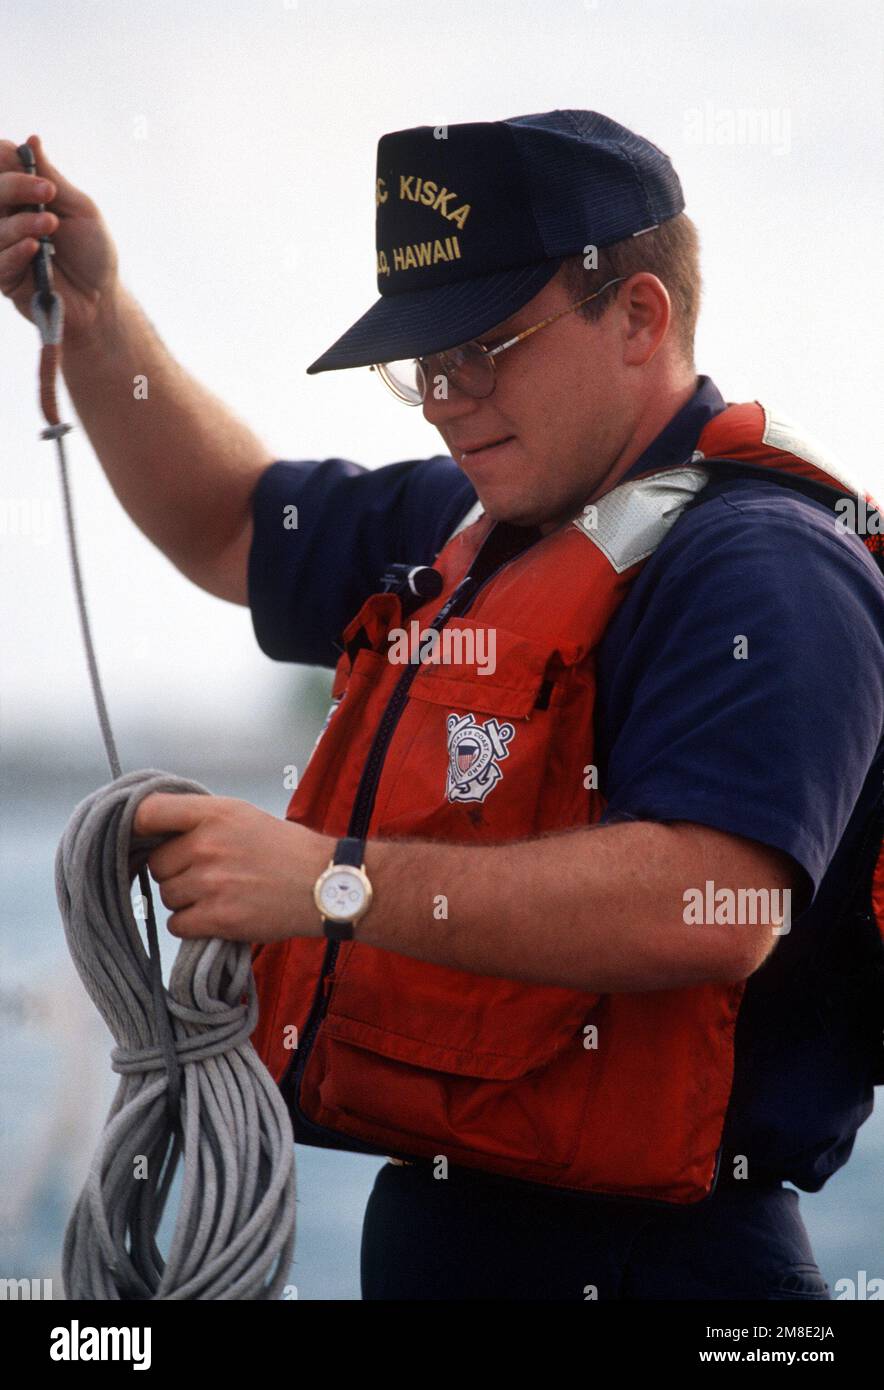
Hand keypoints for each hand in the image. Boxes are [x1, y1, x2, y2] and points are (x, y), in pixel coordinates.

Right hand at [0, 133, 118, 337]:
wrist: (102, 300)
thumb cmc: (93, 254)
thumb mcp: (80, 210)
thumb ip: (52, 178)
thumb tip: (32, 140)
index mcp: (23, 198)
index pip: (0, 168)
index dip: (4, 160)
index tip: (17, 155)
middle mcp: (8, 219)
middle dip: (15, 186)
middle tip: (47, 192)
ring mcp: (4, 248)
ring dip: (22, 222)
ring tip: (50, 225)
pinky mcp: (5, 278)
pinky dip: (15, 251)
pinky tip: (34, 247)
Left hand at [132, 793, 334, 942]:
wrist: (324, 885)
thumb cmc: (285, 850)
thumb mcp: (242, 815)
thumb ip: (200, 818)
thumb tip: (152, 829)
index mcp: (214, 813)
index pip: (148, 812)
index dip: (134, 827)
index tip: (136, 839)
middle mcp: (208, 844)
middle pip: (156, 864)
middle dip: (174, 871)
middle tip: (205, 873)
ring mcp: (211, 882)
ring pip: (167, 896)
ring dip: (185, 900)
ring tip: (219, 894)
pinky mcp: (218, 917)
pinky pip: (177, 924)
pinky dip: (192, 924)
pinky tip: (218, 915)